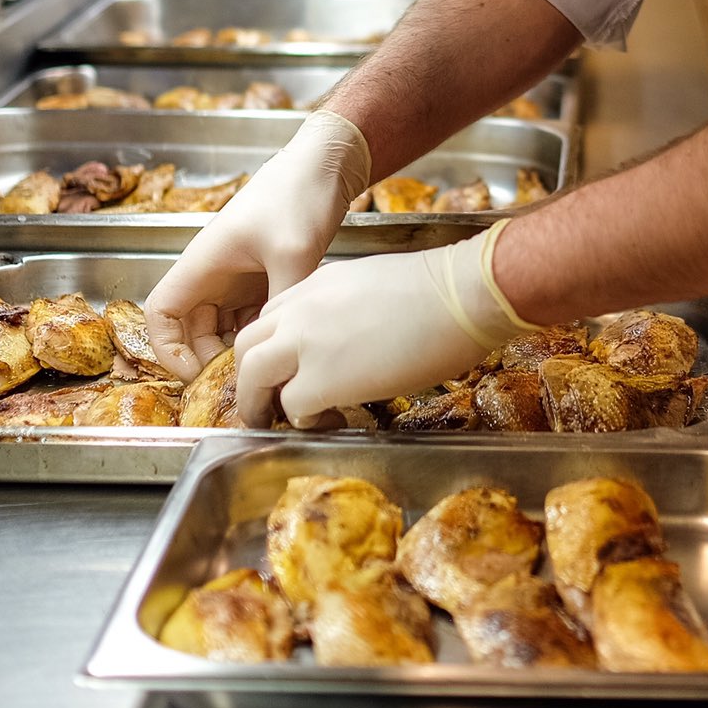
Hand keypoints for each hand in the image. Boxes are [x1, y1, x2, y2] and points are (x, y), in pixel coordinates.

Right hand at [143, 109, 371, 380]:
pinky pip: (247, 319)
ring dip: (234, 351)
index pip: (159, 312)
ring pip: (220, 329)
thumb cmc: (298, 195)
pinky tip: (281, 348)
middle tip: (243, 384)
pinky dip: (256, 337)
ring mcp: (237, 279)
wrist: (325, 166)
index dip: (167, 349)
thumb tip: (279, 345)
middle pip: (190, 330)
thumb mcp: (294, 251)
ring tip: (264, 371)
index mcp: (203, 263)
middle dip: (208, 359)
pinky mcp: (261, 280)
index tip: (195, 374)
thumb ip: (282, 298)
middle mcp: (213, 274)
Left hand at [233, 223, 538, 426]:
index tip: (285, 369)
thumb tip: (350, 338)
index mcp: (316, 285)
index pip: (269, 318)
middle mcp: (300, 310)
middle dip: (251, 378)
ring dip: (261, 404)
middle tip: (268, 402)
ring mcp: (305, 343)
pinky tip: (329, 422)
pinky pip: (292, 407)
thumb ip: (345, 308)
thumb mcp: (374, 285)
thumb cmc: (441, 289)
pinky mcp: (321, 379)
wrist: (461, 294)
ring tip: (278, 421)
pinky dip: (304, 421)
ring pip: (253, 376)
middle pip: (247, 346)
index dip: (272, 349)